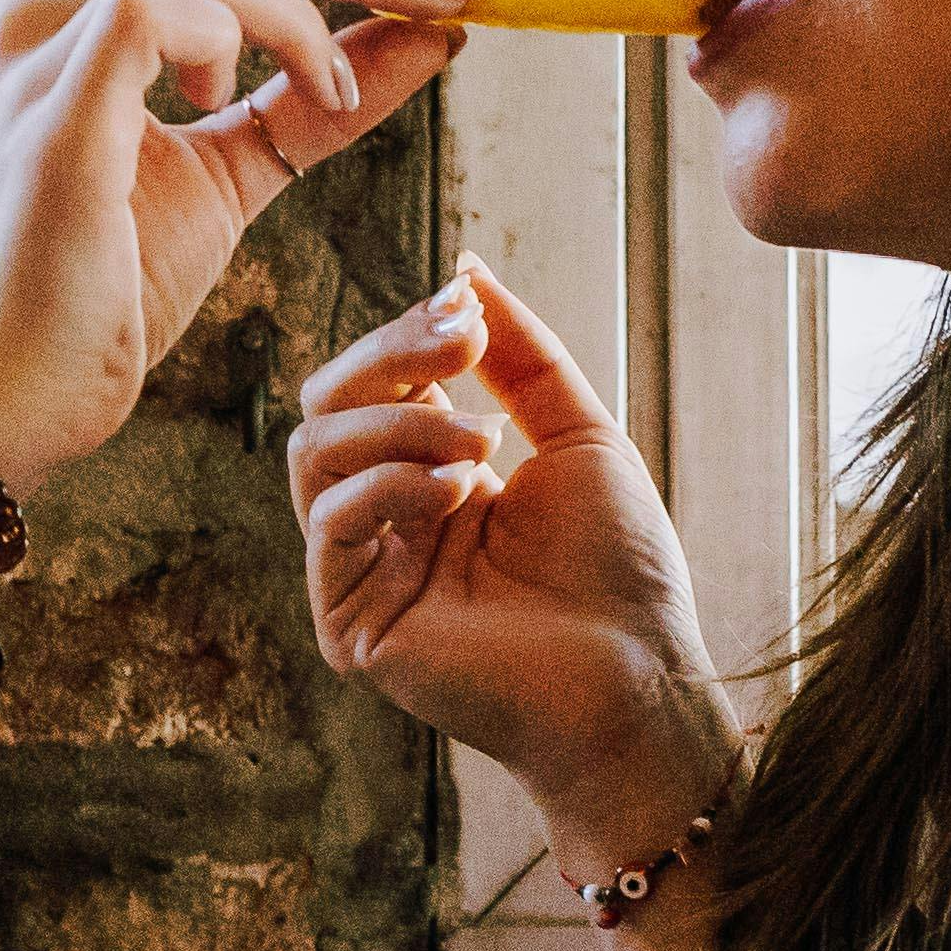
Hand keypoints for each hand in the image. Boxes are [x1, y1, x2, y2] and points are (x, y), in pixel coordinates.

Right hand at [0, 0, 474, 498]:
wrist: (12, 395)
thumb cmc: (101, 293)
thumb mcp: (232, 178)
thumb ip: (314, 105)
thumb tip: (429, 38)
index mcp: (77, 20)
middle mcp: (45, 12)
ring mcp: (40, 52)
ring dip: (306, 6)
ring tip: (340, 85)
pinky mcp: (50, 106)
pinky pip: (153, 7)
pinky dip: (241, 34)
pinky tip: (268, 96)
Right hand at [289, 257, 731, 847]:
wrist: (639, 678)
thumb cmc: (621, 571)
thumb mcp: (577, 434)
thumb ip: (521, 357)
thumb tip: (465, 271)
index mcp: (430, 477)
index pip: (375, 384)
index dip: (408, 334)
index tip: (462, 307)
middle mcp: (385, 520)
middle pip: (326, 405)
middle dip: (388, 357)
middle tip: (460, 343)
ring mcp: (361, 571)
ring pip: (312, 454)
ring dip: (396, 423)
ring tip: (480, 442)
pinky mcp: (349, 622)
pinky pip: (329, 522)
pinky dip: (389, 485)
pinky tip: (457, 491)